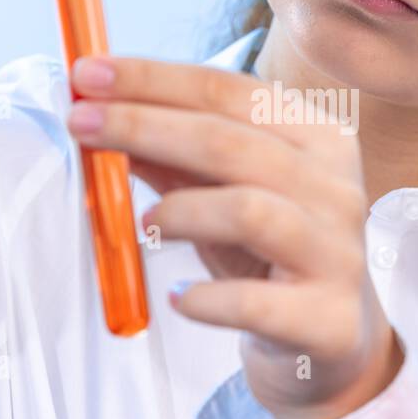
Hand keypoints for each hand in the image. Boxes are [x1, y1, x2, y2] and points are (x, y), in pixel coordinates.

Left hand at [66, 55, 402, 418]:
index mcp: (318, 138)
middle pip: (230, 142)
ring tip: (143, 227)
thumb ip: (172, 157)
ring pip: (249, 210)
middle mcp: (336, 187)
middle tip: (80, 125)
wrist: (333, 343)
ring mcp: (337, 253)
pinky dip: (204, 298)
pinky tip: (178, 297)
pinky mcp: (326, 319)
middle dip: (144, 125)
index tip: (86, 75)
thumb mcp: (221, 194)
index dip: (153, 79)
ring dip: (179, 210)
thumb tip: (100, 114)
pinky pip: (254, 302)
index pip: (228, 91)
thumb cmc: (269, 254)